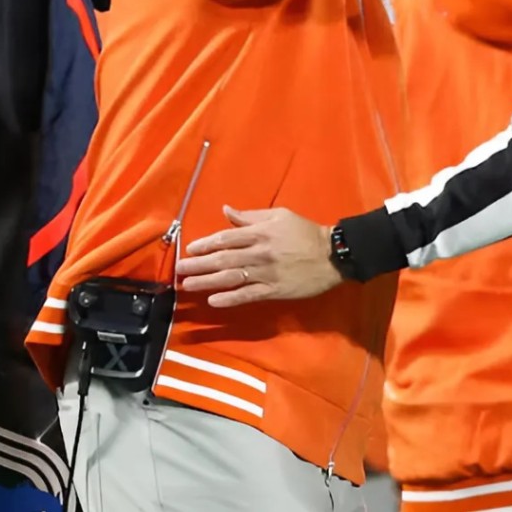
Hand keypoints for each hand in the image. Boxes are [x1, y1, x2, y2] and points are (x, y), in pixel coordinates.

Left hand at [177, 206, 342, 306]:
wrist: (332, 255)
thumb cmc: (305, 232)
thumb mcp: (280, 215)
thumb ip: (251, 216)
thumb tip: (226, 211)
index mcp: (260, 232)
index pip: (226, 238)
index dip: (205, 244)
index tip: (189, 249)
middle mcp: (259, 253)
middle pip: (223, 259)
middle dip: (198, 264)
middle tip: (179, 269)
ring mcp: (266, 273)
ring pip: (230, 278)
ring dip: (207, 282)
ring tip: (188, 285)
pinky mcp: (274, 290)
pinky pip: (247, 295)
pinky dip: (230, 298)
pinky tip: (213, 301)